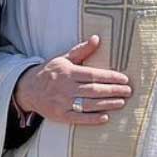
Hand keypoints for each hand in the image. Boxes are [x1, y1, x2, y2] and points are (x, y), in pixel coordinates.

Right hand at [13, 36, 131, 125]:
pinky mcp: (60, 115)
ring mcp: (62, 103)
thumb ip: (81, 51)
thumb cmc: (50, 72)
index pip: (92, 75)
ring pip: (88, 104)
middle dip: (112, 91)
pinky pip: (78, 118)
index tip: (124, 79)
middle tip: (128, 91)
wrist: (28, 89)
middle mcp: (65, 88)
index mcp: (68, 72)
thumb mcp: (63, 59)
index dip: (109, 77)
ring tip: (121, 102)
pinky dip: (92, 118)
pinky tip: (105, 117)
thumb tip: (97, 38)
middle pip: (93, 90)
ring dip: (106, 104)